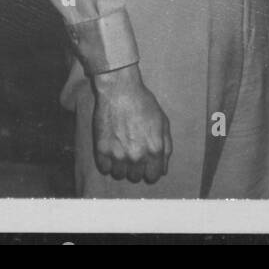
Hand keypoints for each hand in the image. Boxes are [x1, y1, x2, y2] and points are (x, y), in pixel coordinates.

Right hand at [91, 65, 172, 183]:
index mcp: (154, 150)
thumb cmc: (144, 104)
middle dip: (136, 168)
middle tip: (133, 153)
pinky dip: (107, 163)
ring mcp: (118, 155)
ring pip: (119, 175)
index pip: (153, 176)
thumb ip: (166, 148)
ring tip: (121, 151)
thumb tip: (163, 169)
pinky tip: (111, 150)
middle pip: (136, 177)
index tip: (147, 164)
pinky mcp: (102, 150)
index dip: (151, 171)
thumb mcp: (163, 123)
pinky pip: (105, 169)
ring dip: (121, 167)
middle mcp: (137, 156)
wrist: (120, 91)